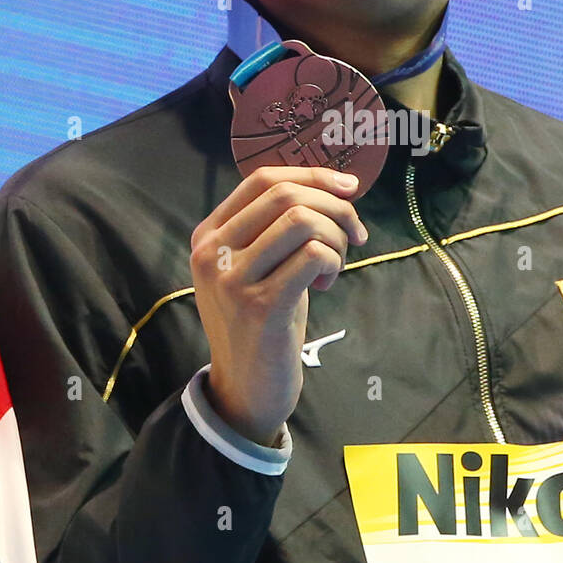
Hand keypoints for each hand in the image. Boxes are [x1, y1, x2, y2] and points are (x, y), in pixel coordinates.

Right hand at [190, 165, 366, 445]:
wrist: (246, 388)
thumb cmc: (262, 322)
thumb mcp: (258, 266)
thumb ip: (277, 227)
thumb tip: (335, 186)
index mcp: (208, 234)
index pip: (262, 179)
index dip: (312, 175)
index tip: (349, 187)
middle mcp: (211, 251)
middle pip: (285, 196)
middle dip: (335, 207)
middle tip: (355, 234)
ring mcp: (232, 279)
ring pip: (302, 221)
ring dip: (335, 237)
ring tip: (335, 265)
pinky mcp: (260, 306)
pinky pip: (313, 256)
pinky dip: (332, 262)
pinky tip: (326, 284)